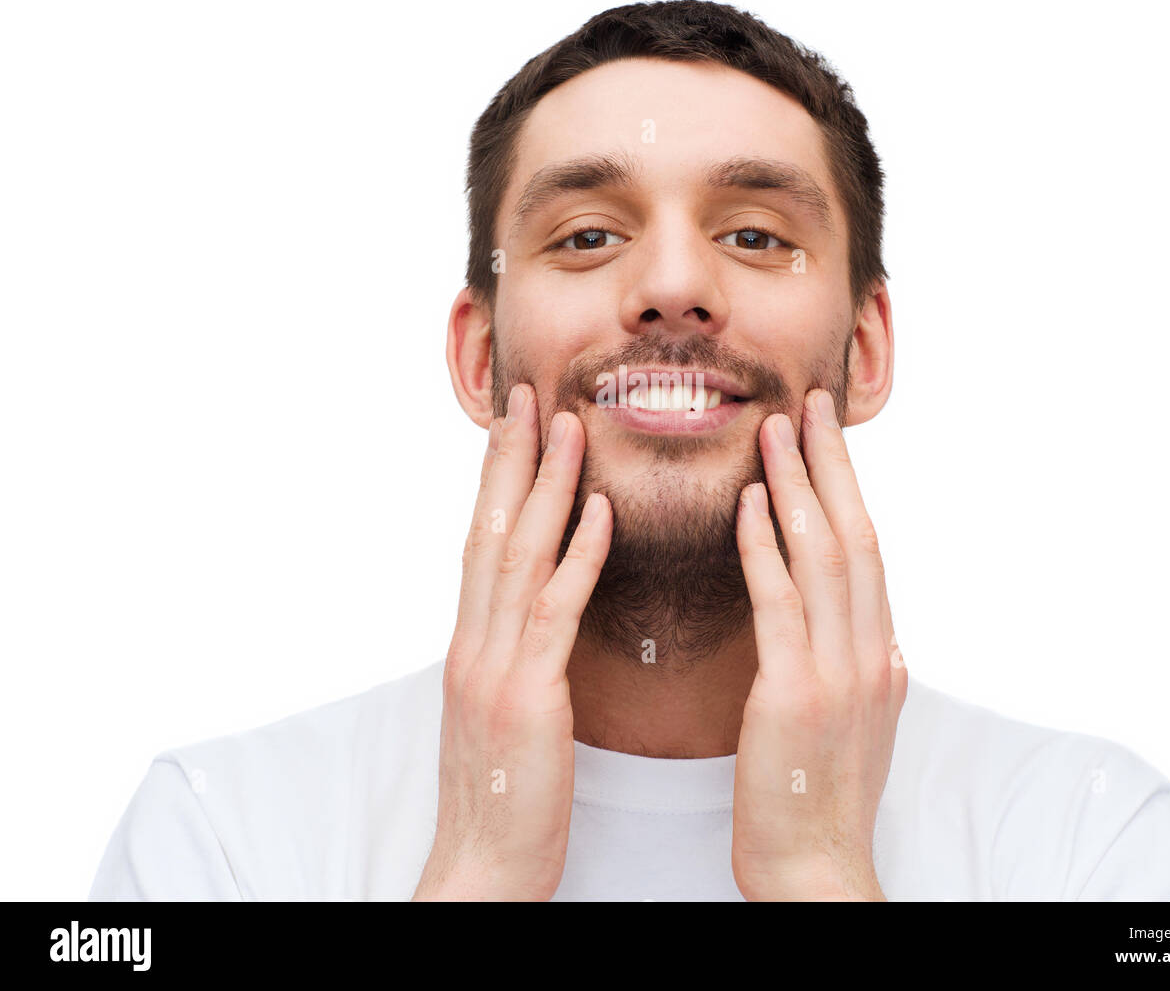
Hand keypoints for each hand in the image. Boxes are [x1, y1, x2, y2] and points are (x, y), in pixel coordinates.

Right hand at [412, 384, 610, 900]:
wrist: (481, 869)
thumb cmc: (505, 796)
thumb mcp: (503, 713)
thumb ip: (516, 655)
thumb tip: (536, 613)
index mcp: (473, 645)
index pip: (484, 542)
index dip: (499, 479)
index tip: (517, 424)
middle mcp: (475, 642)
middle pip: (492, 529)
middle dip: (512, 458)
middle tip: (531, 394)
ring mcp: (494, 666)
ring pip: (519, 554)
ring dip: (547, 485)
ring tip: (569, 424)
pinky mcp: (526, 698)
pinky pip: (555, 612)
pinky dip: (578, 555)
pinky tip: (602, 512)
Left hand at [731, 388, 906, 900]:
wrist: (817, 870)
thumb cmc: (824, 800)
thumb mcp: (864, 728)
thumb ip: (876, 676)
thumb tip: (889, 643)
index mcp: (883, 656)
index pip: (869, 551)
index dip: (848, 489)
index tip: (828, 439)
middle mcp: (873, 652)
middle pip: (856, 534)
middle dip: (832, 465)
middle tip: (811, 404)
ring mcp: (840, 671)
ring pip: (825, 554)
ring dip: (799, 485)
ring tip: (776, 428)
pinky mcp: (796, 694)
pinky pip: (781, 602)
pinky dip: (766, 546)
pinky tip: (748, 503)